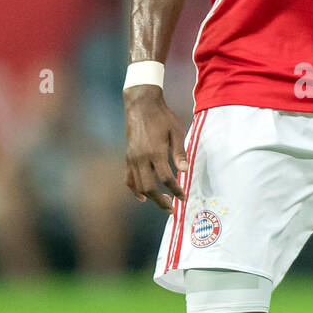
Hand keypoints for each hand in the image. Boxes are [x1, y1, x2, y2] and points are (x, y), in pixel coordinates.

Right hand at [124, 88, 188, 211]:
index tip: (183, 197)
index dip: (176, 190)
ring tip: (162, 202)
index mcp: (155, 152)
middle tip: (172, 208)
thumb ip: (179, 152)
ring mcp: (132, 158)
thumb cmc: (162, 116)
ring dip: (150, 197)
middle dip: (161, 201)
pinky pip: (128, 178)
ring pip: (138, 186)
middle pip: (150, 187)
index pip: (166, 179)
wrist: (141, 104)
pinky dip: (134, 190)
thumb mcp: (176, 131)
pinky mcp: (127, 157)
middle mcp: (141, 158)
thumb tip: (185, 171)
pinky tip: (141, 197)